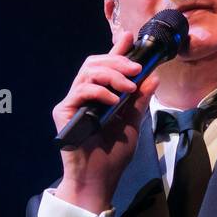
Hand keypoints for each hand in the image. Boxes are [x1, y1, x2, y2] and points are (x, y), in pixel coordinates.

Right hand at [52, 32, 158, 211]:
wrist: (99, 179)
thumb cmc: (112, 156)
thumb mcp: (133, 124)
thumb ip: (139, 101)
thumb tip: (153, 78)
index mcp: (101, 97)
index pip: (107, 67)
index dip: (116, 50)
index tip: (129, 36)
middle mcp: (84, 95)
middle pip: (95, 63)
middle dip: (118, 60)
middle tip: (137, 67)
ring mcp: (73, 102)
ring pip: (89, 72)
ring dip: (112, 74)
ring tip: (129, 86)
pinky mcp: (63, 111)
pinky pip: (81, 90)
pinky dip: (100, 91)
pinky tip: (114, 100)